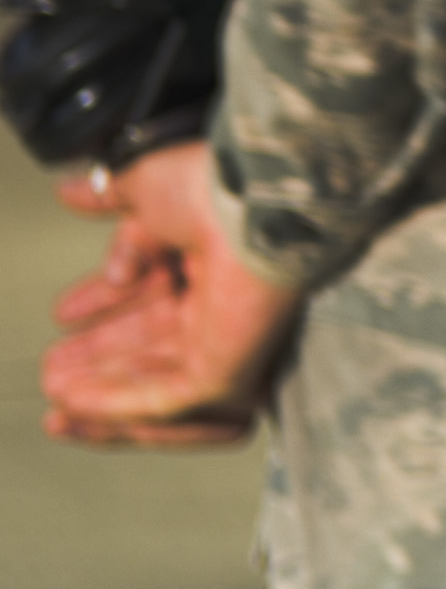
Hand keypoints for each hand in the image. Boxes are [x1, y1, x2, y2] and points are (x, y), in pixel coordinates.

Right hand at [39, 141, 302, 448]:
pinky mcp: (223, 372)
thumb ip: (108, 196)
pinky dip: (112, 402)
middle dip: (97, 353)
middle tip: (52, 364)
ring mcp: (224, 339)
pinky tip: (73, 402)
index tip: (63, 313)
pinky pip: (159, 400)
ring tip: (53, 388)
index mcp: (211, 256)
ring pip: (150, 375)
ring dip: (97, 385)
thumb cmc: (213, 187)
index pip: (149, 289)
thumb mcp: (147, 186)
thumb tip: (71, 193)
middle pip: (149, 339)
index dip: (103, 302)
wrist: (250, 204)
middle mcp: (222, 298)